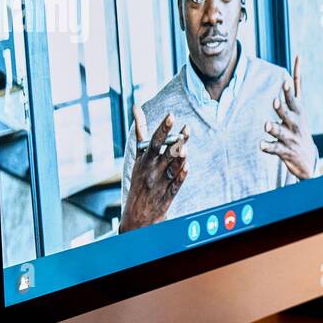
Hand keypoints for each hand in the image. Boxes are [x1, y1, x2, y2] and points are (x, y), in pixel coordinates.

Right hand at [120, 108, 189, 231]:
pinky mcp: (167, 196)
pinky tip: (187, 166)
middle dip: (175, 142)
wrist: (136, 214)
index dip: (163, 128)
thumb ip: (141, 133)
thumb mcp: (138, 156)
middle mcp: (152, 170)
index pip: (154, 141)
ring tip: (185, 147)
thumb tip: (136, 108)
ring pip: (171, 168)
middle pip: (166, 153)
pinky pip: (175, 185)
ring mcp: (160, 183)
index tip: (171, 115)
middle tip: (185, 129)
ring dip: (179, 158)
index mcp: (145, 160)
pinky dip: (181, 176)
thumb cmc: (139, 179)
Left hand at [261, 54, 317, 179]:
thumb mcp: (300, 106)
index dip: (289, 90)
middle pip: (287, 113)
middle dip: (282, 108)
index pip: (293, 99)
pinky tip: (262, 145)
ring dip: (274, 127)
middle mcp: (295, 123)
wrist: (307, 159)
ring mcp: (290, 137)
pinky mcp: (285, 151)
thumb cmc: (299, 126)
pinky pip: (275, 148)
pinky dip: (268, 146)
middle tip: (275, 101)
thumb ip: (295, 84)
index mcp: (298, 111)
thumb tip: (298, 56)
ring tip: (267, 125)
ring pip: (280, 131)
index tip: (285, 81)